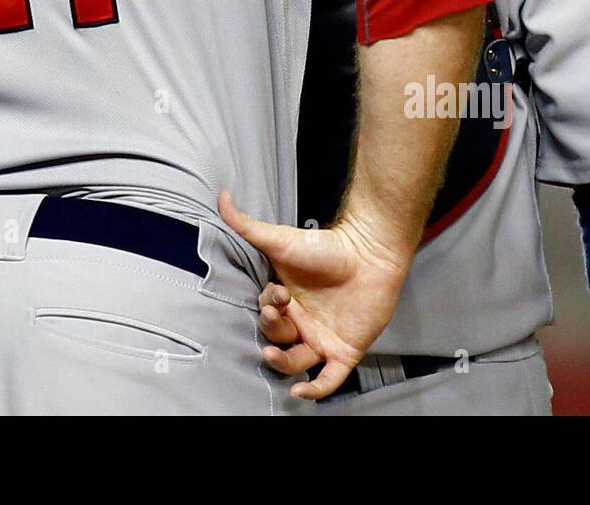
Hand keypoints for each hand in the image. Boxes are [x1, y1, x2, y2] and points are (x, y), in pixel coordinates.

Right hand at [218, 190, 410, 399]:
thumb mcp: (280, 239)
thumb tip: (221, 196)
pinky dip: (315, 390)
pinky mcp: (345, 351)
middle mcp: (303, 321)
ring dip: (282, 363)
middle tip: (277, 318)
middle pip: (278, 338)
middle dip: (271, 333)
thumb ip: (247, 224)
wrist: (369, 253)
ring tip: (274, 356)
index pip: (267, 312)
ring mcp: (323, 338)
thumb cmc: (325, 245)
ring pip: (296, 362)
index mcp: (287, 299)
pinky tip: (301, 392)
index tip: (277, 293)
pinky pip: (329, 379)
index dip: (268, 307)